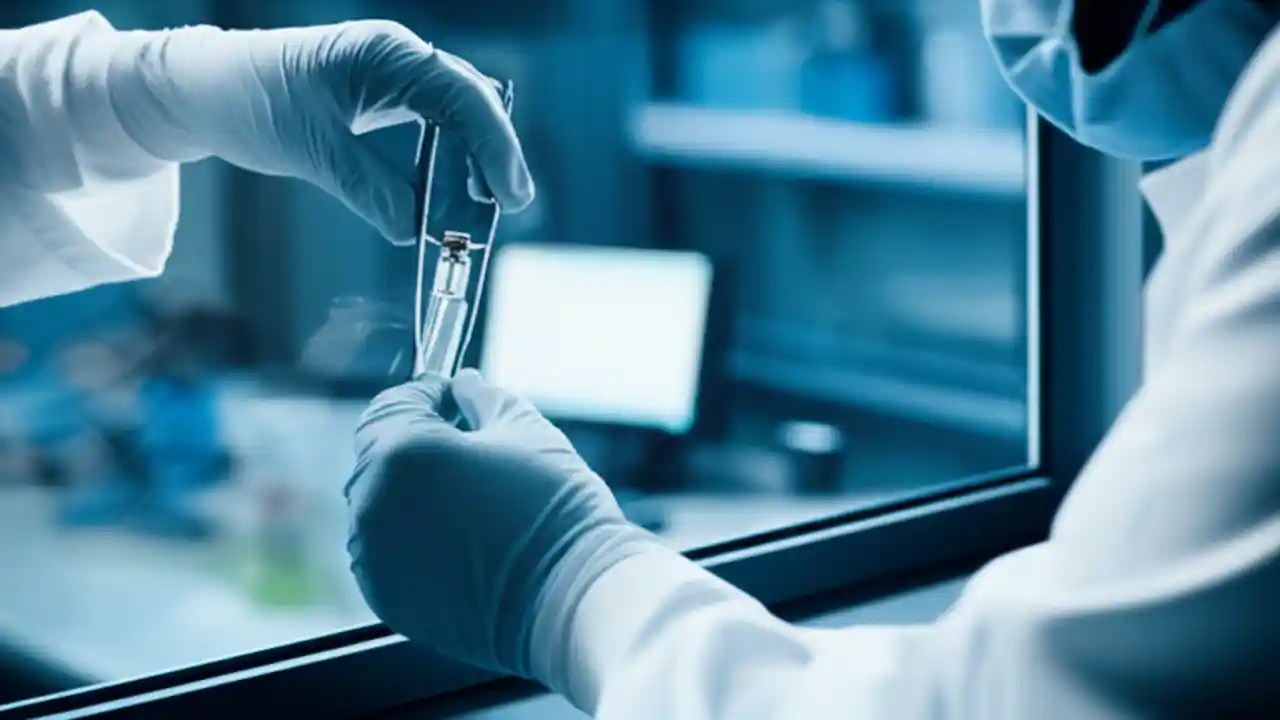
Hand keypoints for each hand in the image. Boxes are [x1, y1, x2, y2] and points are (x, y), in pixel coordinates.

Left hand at [106, 20, 533, 242]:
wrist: (205, 89)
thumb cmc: (252, 103)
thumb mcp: (314, 152)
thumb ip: (372, 192)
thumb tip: (417, 233)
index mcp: (387, 54)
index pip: (463, 97)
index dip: (496, 148)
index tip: (509, 197)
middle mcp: (400, 58)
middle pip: (472, 104)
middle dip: (495, 156)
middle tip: (506, 208)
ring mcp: (395, 76)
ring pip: (459, 117)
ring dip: (474, 161)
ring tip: (483, 207)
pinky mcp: (385, 99)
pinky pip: (434, 128)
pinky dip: (448, 161)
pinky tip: (451, 193)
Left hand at [345, 370, 645, 680]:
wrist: (569, 598)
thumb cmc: (552, 510)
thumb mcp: (526, 431)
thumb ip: (483, 399)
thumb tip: (465, 386)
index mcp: (402, 450)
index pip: (394, 402)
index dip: (428, 395)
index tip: (456, 401)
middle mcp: (373, 501)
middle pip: (381, 452)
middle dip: (419, 444)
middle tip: (472, 453)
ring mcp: (374, 554)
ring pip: (381, 504)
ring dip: (412, 494)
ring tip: (471, 503)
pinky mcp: (385, 595)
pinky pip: (386, 551)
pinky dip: (412, 540)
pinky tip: (462, 541)